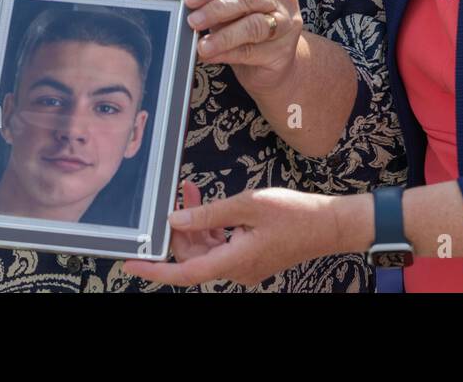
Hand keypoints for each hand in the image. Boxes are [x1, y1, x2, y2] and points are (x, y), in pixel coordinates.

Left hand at [123, 188, 347, 286]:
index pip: (185, 273)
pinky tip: (212, 204)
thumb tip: (176, 221)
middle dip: (182, 227)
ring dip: (198, 223)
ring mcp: (245, 266)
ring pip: (208, 249)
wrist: (330, 224)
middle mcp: (237, 270)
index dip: (155, 270)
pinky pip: (223, 246)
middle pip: (194, 256)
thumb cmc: (295, 213)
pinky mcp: (252, 257)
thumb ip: (209, 213)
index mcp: (234, 261)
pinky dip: (214, 226)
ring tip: (193, 191)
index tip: (132, 262)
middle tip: (180, 194)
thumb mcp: (247, 204)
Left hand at [183, 0, 302, 94]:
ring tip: (202, 45)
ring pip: (253, 26)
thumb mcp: (231, 10)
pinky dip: (227, 54)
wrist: (275, 64)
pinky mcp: (283, 51)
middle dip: (217, 9)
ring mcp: (286, 24)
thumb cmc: (250, 30)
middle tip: (194, 21)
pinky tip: (211, 56)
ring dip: (224, 36)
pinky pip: (252, 51)